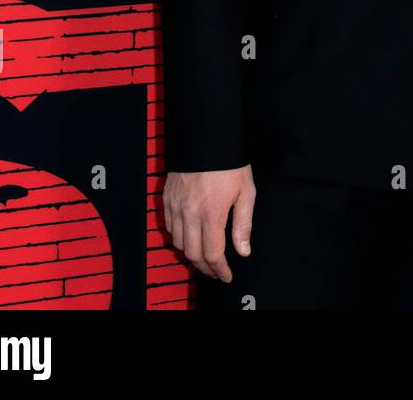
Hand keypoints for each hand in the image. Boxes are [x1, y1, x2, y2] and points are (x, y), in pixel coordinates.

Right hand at [163, 165, 254, 280]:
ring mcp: (175, 206)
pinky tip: (190, 238)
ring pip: (177, 243)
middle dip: (205, 268)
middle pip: (192, 253)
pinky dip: (178, 238)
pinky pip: (169, 227)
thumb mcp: (246, 191)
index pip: (212, 254)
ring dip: (191, 254)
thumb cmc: (230, 164)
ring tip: (204, 258)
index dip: (219, 269)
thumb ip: (243, 224)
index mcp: (211, 213)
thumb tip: (243, 251)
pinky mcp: (166, 198)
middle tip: (216, 271)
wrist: (207, 137)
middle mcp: (189, 213)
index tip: (226, 276)